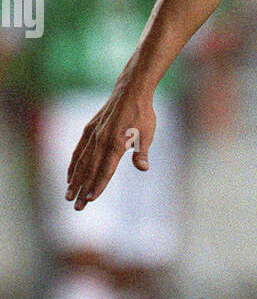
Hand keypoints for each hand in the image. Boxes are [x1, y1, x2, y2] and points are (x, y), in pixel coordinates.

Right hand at [66, 79, 155, 210]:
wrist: (130, 91)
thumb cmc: (142, 114)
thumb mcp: (147, 134)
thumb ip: (141, 153)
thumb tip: (143, 168)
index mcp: (115, 144)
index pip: (105, 170)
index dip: (97, 186)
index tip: (89, 200)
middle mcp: (101, 141)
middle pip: (90, 170)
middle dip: (82, 190)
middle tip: (76, 207)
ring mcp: (93, 135)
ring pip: (81, 162)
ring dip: (74, 180)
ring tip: (68, 195)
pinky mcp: (89, 129)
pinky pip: (79, 150)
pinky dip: (73, 164)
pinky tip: (70, 175)